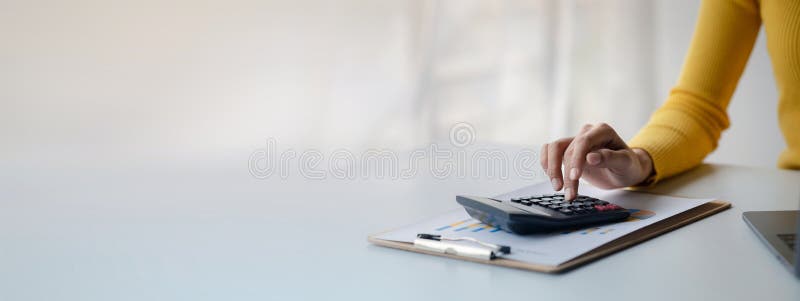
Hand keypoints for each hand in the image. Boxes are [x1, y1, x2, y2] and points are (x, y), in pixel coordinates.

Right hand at [539, 123, 653, 200]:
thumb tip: (590, 157)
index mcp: (602, 131)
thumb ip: (609, 158)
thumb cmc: (628, 166)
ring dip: (552, 169)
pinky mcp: (567, 150)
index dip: (576, 159)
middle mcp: (587, 132)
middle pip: (568, 149)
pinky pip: (549, 150)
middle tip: (569, 193)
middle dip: (566, 173)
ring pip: (554, 149)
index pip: (583, 142)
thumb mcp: (625, 164)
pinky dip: (546, 163)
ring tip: (558, 188)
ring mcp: (575, 140)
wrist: (624, 170)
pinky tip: (552, 177)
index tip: (575, 177)